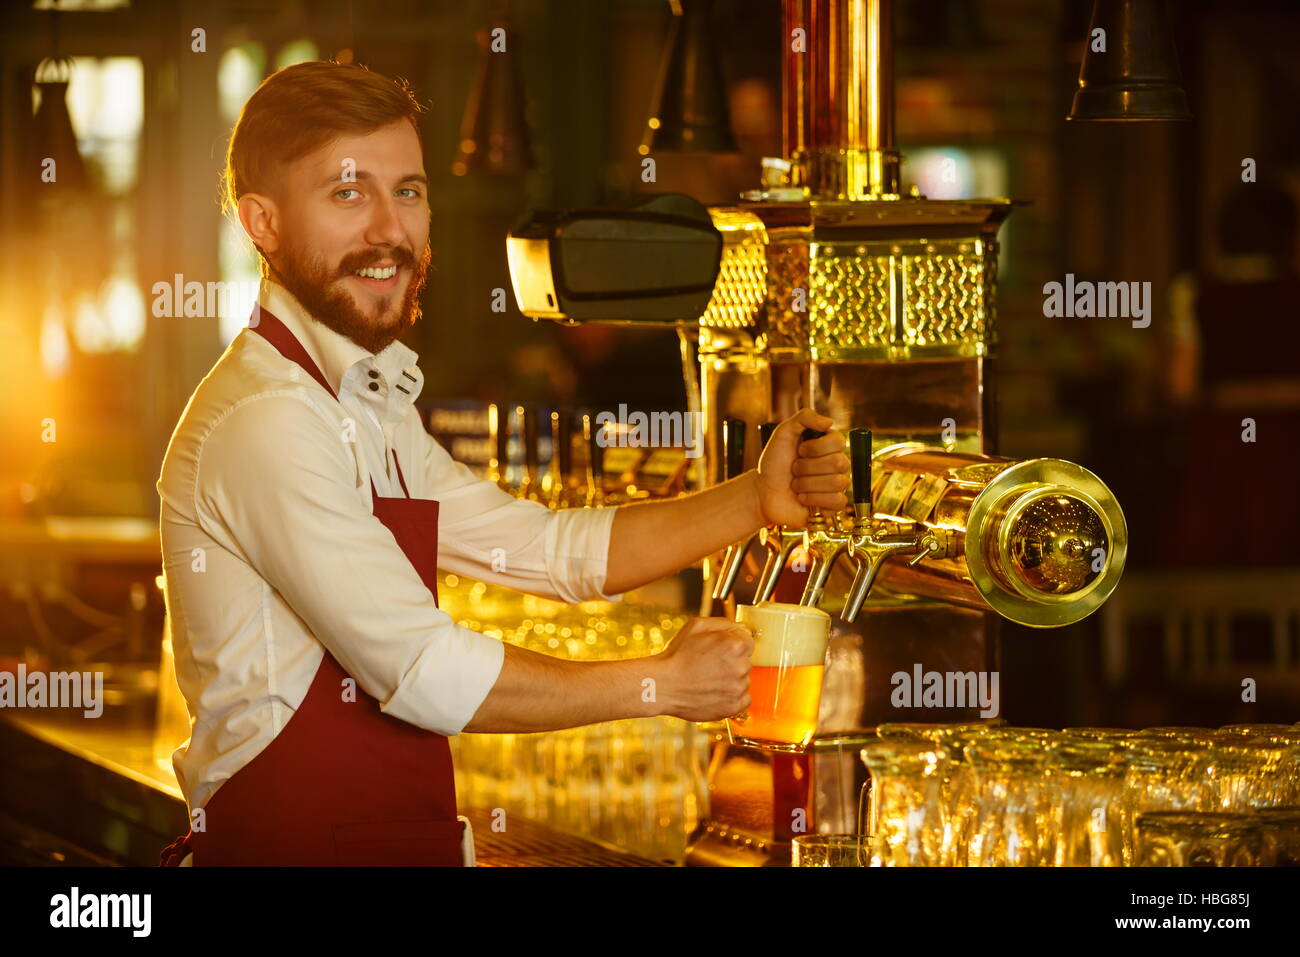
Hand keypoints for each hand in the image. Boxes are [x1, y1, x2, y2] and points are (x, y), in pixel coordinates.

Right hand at [654, 617, 752, 721]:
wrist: (663, 685)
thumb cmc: (677, 655)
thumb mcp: (696, 626)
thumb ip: (723, 623)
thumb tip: (742, 628)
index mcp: (735, 644)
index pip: (747, 641)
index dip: (732, 644)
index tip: (718, 651)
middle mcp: (741, 666)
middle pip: (746, 661)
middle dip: (732, 662)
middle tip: (710, 666)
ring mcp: (738, 688)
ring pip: (745, 680)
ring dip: (732, 680)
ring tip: (709, 680)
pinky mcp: (733, 706)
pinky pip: (744, 699)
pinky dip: (733, 697)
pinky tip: (716, 693)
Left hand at [753, 408, 849, 527]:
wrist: (763, 491)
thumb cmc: (774, 463)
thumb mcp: (783, 433)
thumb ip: (804, 418)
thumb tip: (829, 421)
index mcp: (828, 445)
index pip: (838, 441)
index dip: (816, 448)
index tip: (799, 450)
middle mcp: (836, 463)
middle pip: (838, 463)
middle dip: (808, 467)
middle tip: (794, 469)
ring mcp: (835, 485)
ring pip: (837, 483)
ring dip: (807, 484)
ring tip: (796, 485)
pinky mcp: (832, 505)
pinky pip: (838, 501)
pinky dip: (814, 500)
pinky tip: (803, 499)